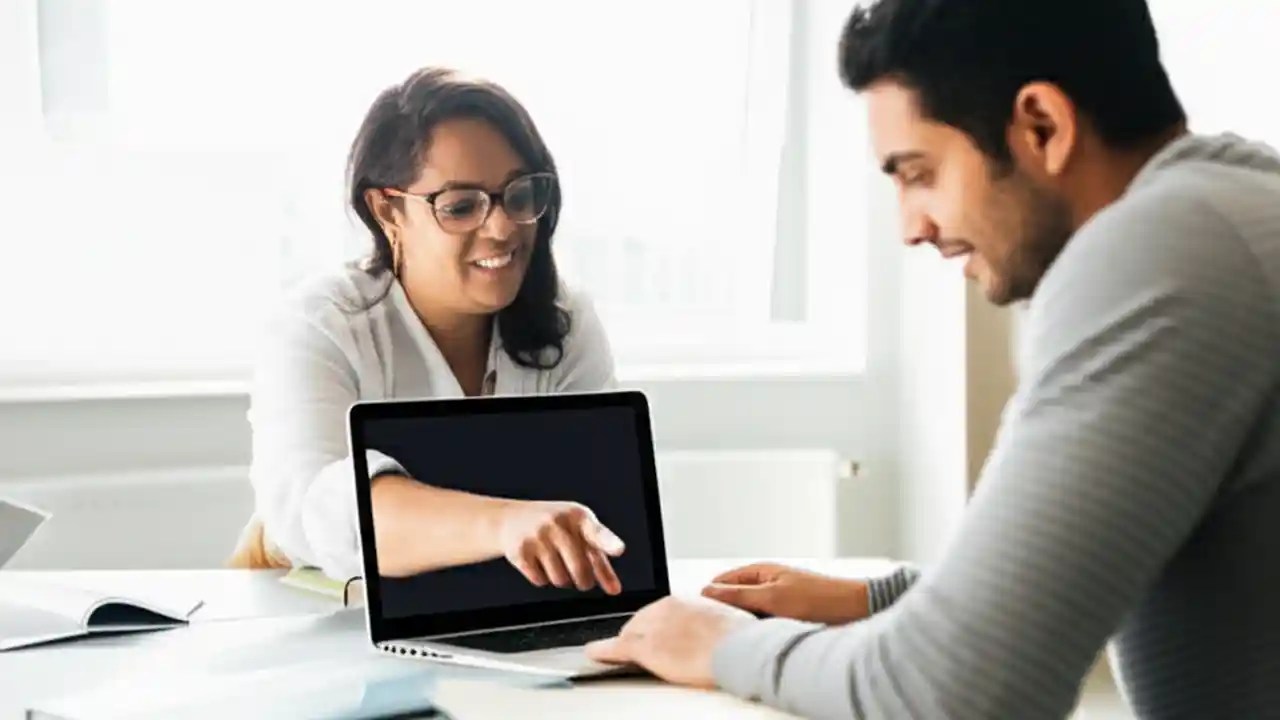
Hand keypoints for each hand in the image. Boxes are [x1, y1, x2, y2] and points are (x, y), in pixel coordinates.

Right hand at [497, 500, 625, 593]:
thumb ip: (599, 559)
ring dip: (561, 580)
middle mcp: (557, 523)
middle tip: (582, 580)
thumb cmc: (554, 527)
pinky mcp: (519, 551)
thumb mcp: (578, 532)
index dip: (609, 542)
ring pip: (560, 580)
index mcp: (577, 516)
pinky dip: (542, 578)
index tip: (619, 550)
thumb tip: (614, 590)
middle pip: (580, 570)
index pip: (597, 532)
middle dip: (583, 581)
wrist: (510, 518)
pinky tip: (538, 562)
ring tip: (555, 563)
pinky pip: (540, 580)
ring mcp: (537, 536)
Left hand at [585, 596, 755, 687]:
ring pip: (628, 636)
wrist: (739, 648)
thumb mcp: (724, 620)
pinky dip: (602, 652)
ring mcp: (651, 627)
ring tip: (620, 656)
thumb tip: (713, 633)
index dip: (657, 629)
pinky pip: (616, 649)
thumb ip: (708, 623)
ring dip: (623, 646)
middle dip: (641, 637)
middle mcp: (662, 608)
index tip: (660, 637)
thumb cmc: (740, 637)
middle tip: (648, 651)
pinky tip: (593, 653)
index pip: (658, 614)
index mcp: (682, 600)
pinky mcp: (644, 648)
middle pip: (639, 624)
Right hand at [700, 563, 868, 624]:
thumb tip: (707, 591)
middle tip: (719, 631)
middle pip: (735, 598)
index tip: (700, 615)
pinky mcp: (788, 615)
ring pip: (750, 613)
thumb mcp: (771, 597)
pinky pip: (765, 623)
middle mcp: (767, 583)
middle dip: (728, 612)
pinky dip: (760, 630)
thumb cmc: (815, 599)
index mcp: (760, 571)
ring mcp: (777, 599)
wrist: (853, 610)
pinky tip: (758, 641)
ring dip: (746, 623)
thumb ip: (738, 595)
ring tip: (740, 637)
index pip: (723, 582)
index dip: (711, 597)